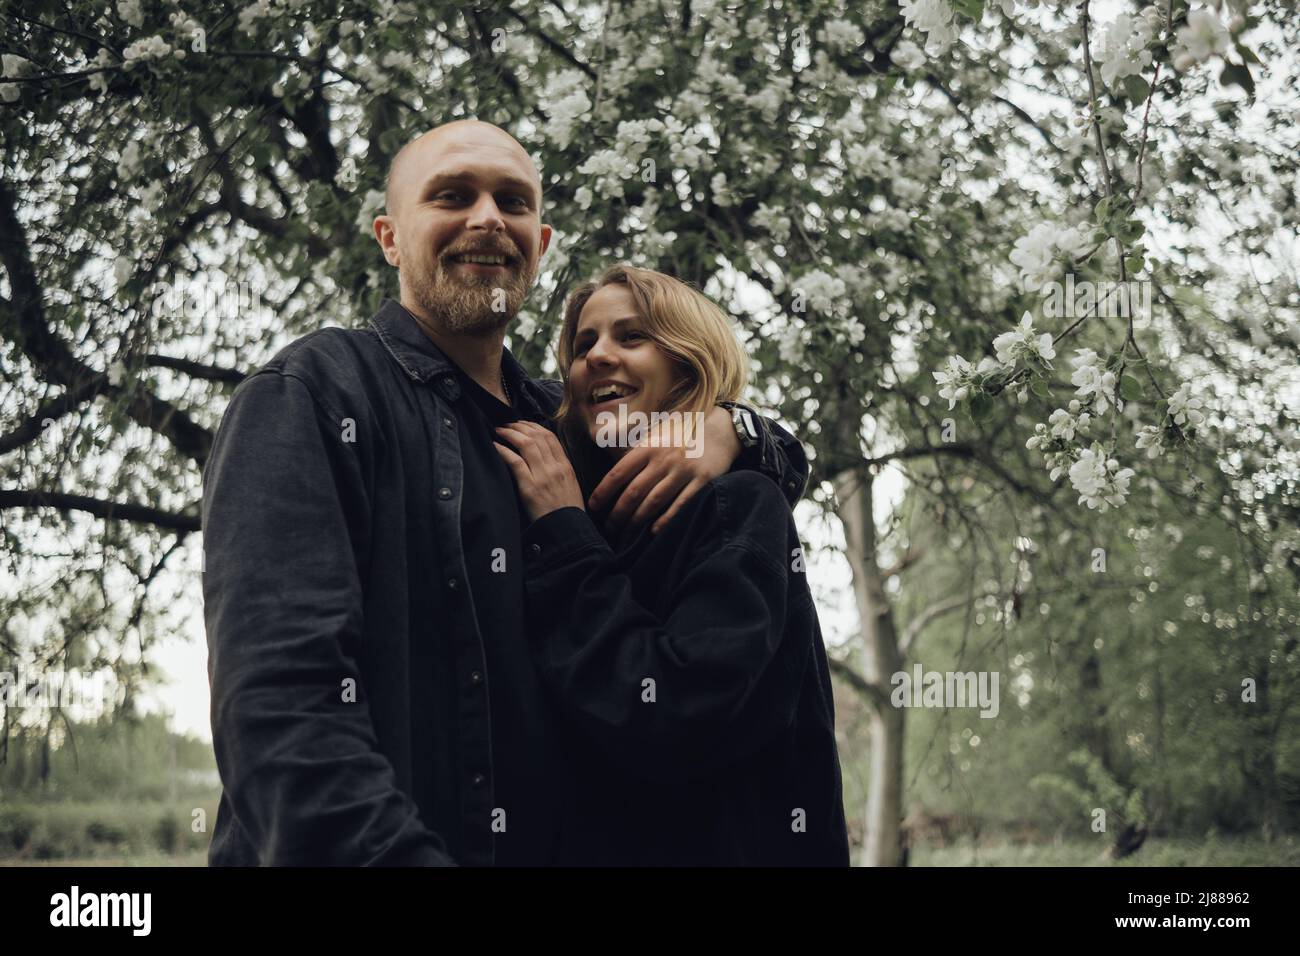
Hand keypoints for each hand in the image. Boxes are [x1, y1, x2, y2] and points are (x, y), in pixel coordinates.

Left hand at [493, 421, 584, 522]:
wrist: (566, 529)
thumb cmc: (566, 511)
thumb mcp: (570, 485)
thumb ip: (559, 470)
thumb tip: (543, 457)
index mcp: (565, 466)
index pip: (550, 437)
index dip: (534, 426)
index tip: (523, 424)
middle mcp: (555, 467)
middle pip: (537, 436)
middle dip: (520, 426)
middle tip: (508, 424)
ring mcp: (542, 476)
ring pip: (526, 444)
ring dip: (510, 433)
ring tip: (500, 431)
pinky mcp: (530, 486)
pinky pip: (515, 461)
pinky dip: (503, 450)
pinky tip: (495, 445)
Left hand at [587, 405, 740, 538]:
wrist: (719, 430)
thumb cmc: (681, 434)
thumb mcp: (655, 433)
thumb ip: (634, 448)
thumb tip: (602, 451)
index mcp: (648, 446)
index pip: (619, 473)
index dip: (603, 492)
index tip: (593, 506)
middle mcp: (664, 459)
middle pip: (634, 492)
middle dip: (618, 513)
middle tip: (609, 527)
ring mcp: (683, 471)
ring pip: (654, 502)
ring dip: (637, 521)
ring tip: (626, 534)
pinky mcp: (702, 481)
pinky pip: (680, 505)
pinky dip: (666, 520)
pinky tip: (653, 531)